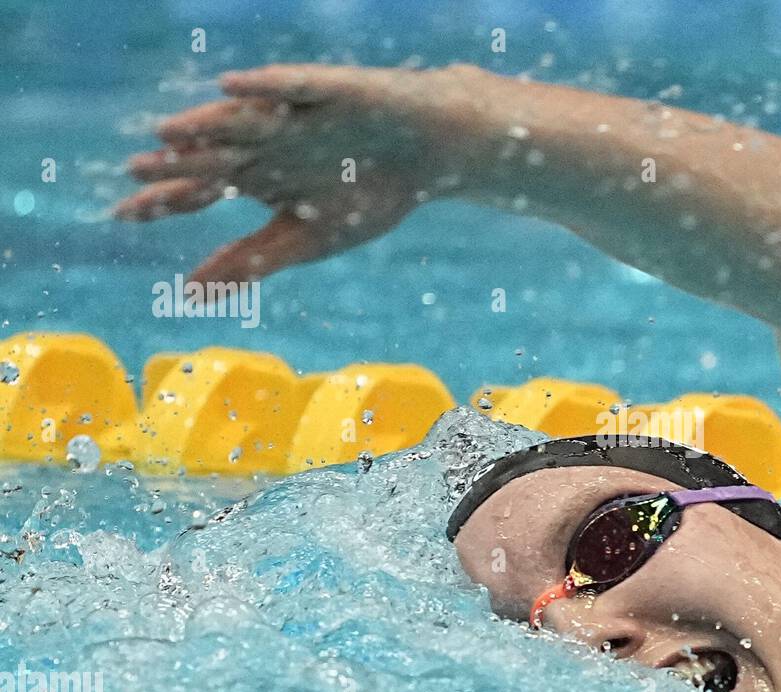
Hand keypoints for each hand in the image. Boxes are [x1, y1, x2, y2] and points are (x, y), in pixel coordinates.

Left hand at [115, 64, 475, 282]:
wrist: (432, 156)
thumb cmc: (372, 196)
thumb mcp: (307, 239)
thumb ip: (250, 261)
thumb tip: (189, 292)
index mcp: (258, 177)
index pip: (198, 189)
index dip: (163, 200)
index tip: (122, 215)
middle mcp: (264, 142)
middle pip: (210, 155)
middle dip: (175, 164)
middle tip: (135, 171)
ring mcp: (290, 115)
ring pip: (240, 121)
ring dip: (205, 125)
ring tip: (169, 134)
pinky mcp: (323, 91)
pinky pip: (287, 84)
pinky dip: (260, 87)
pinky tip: (229, 88)